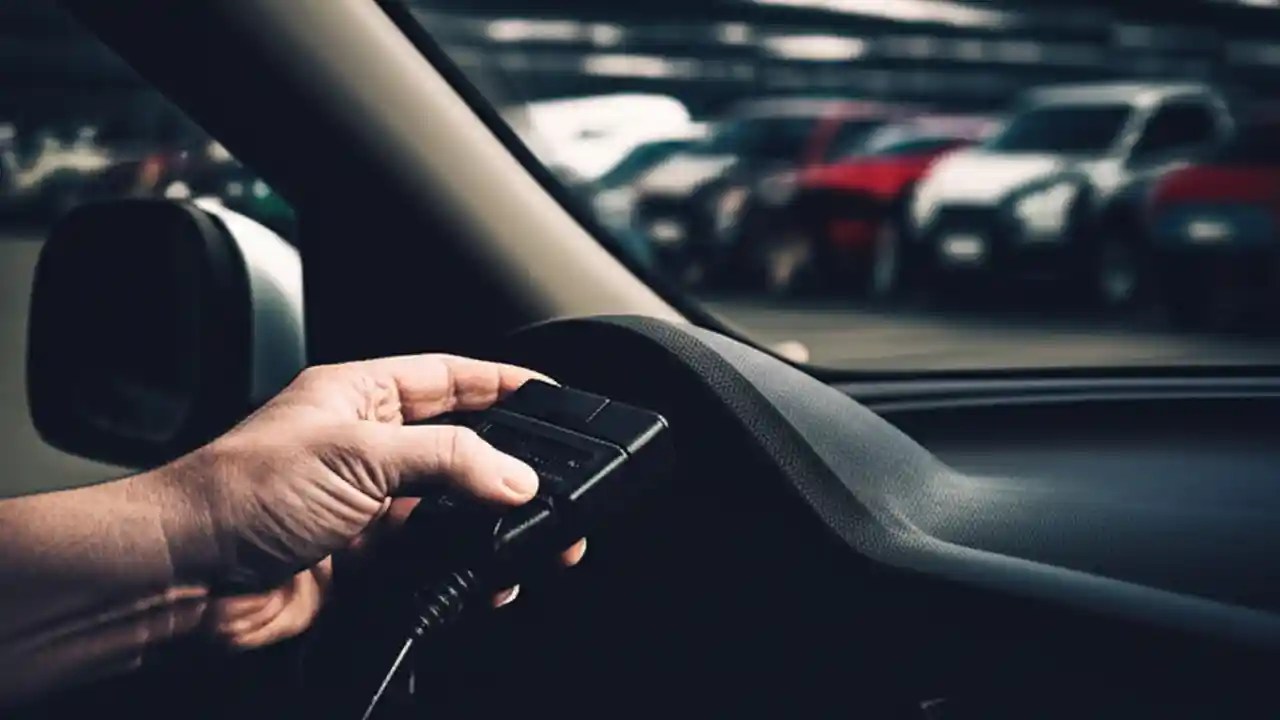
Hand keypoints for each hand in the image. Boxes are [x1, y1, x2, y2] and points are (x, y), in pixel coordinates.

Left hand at [166, 354, 585, 648]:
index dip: (501, 383)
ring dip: (494, 526)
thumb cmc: (239, 492)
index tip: (550, 396)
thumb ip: (447, 462)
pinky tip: (488, 579)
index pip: (448, 378)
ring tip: (538, 539)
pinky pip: (432, 565)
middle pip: (460, 449)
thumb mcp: (358, 454)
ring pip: (452, 513)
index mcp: (360, 396)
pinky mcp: (365, 563)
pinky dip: (466, 573)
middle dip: (511, 466)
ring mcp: (368, 508)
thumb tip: (515, 476)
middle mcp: (368, 448)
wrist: (186, 576)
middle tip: (557, 482)